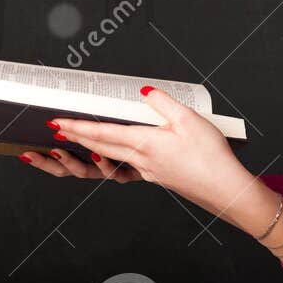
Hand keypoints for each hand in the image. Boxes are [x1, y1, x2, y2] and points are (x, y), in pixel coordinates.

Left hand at [35, 87, 257, 218]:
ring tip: (77, 141)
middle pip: (100, 148)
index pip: (102, 134)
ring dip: (92, 149)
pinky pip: (128, 166)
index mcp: (144, 144)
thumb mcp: (189, 120)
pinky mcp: (158, 176)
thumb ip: (163, 103)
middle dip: (76, 139)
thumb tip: (145, 91)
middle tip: (56, 131)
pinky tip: (116, 152)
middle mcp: (141, 160)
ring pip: (112, 158)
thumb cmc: (211, 158)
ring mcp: (148, 171)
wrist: (225, 190)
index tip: (57, 123)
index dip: (77, 128)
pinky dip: (114, 158)